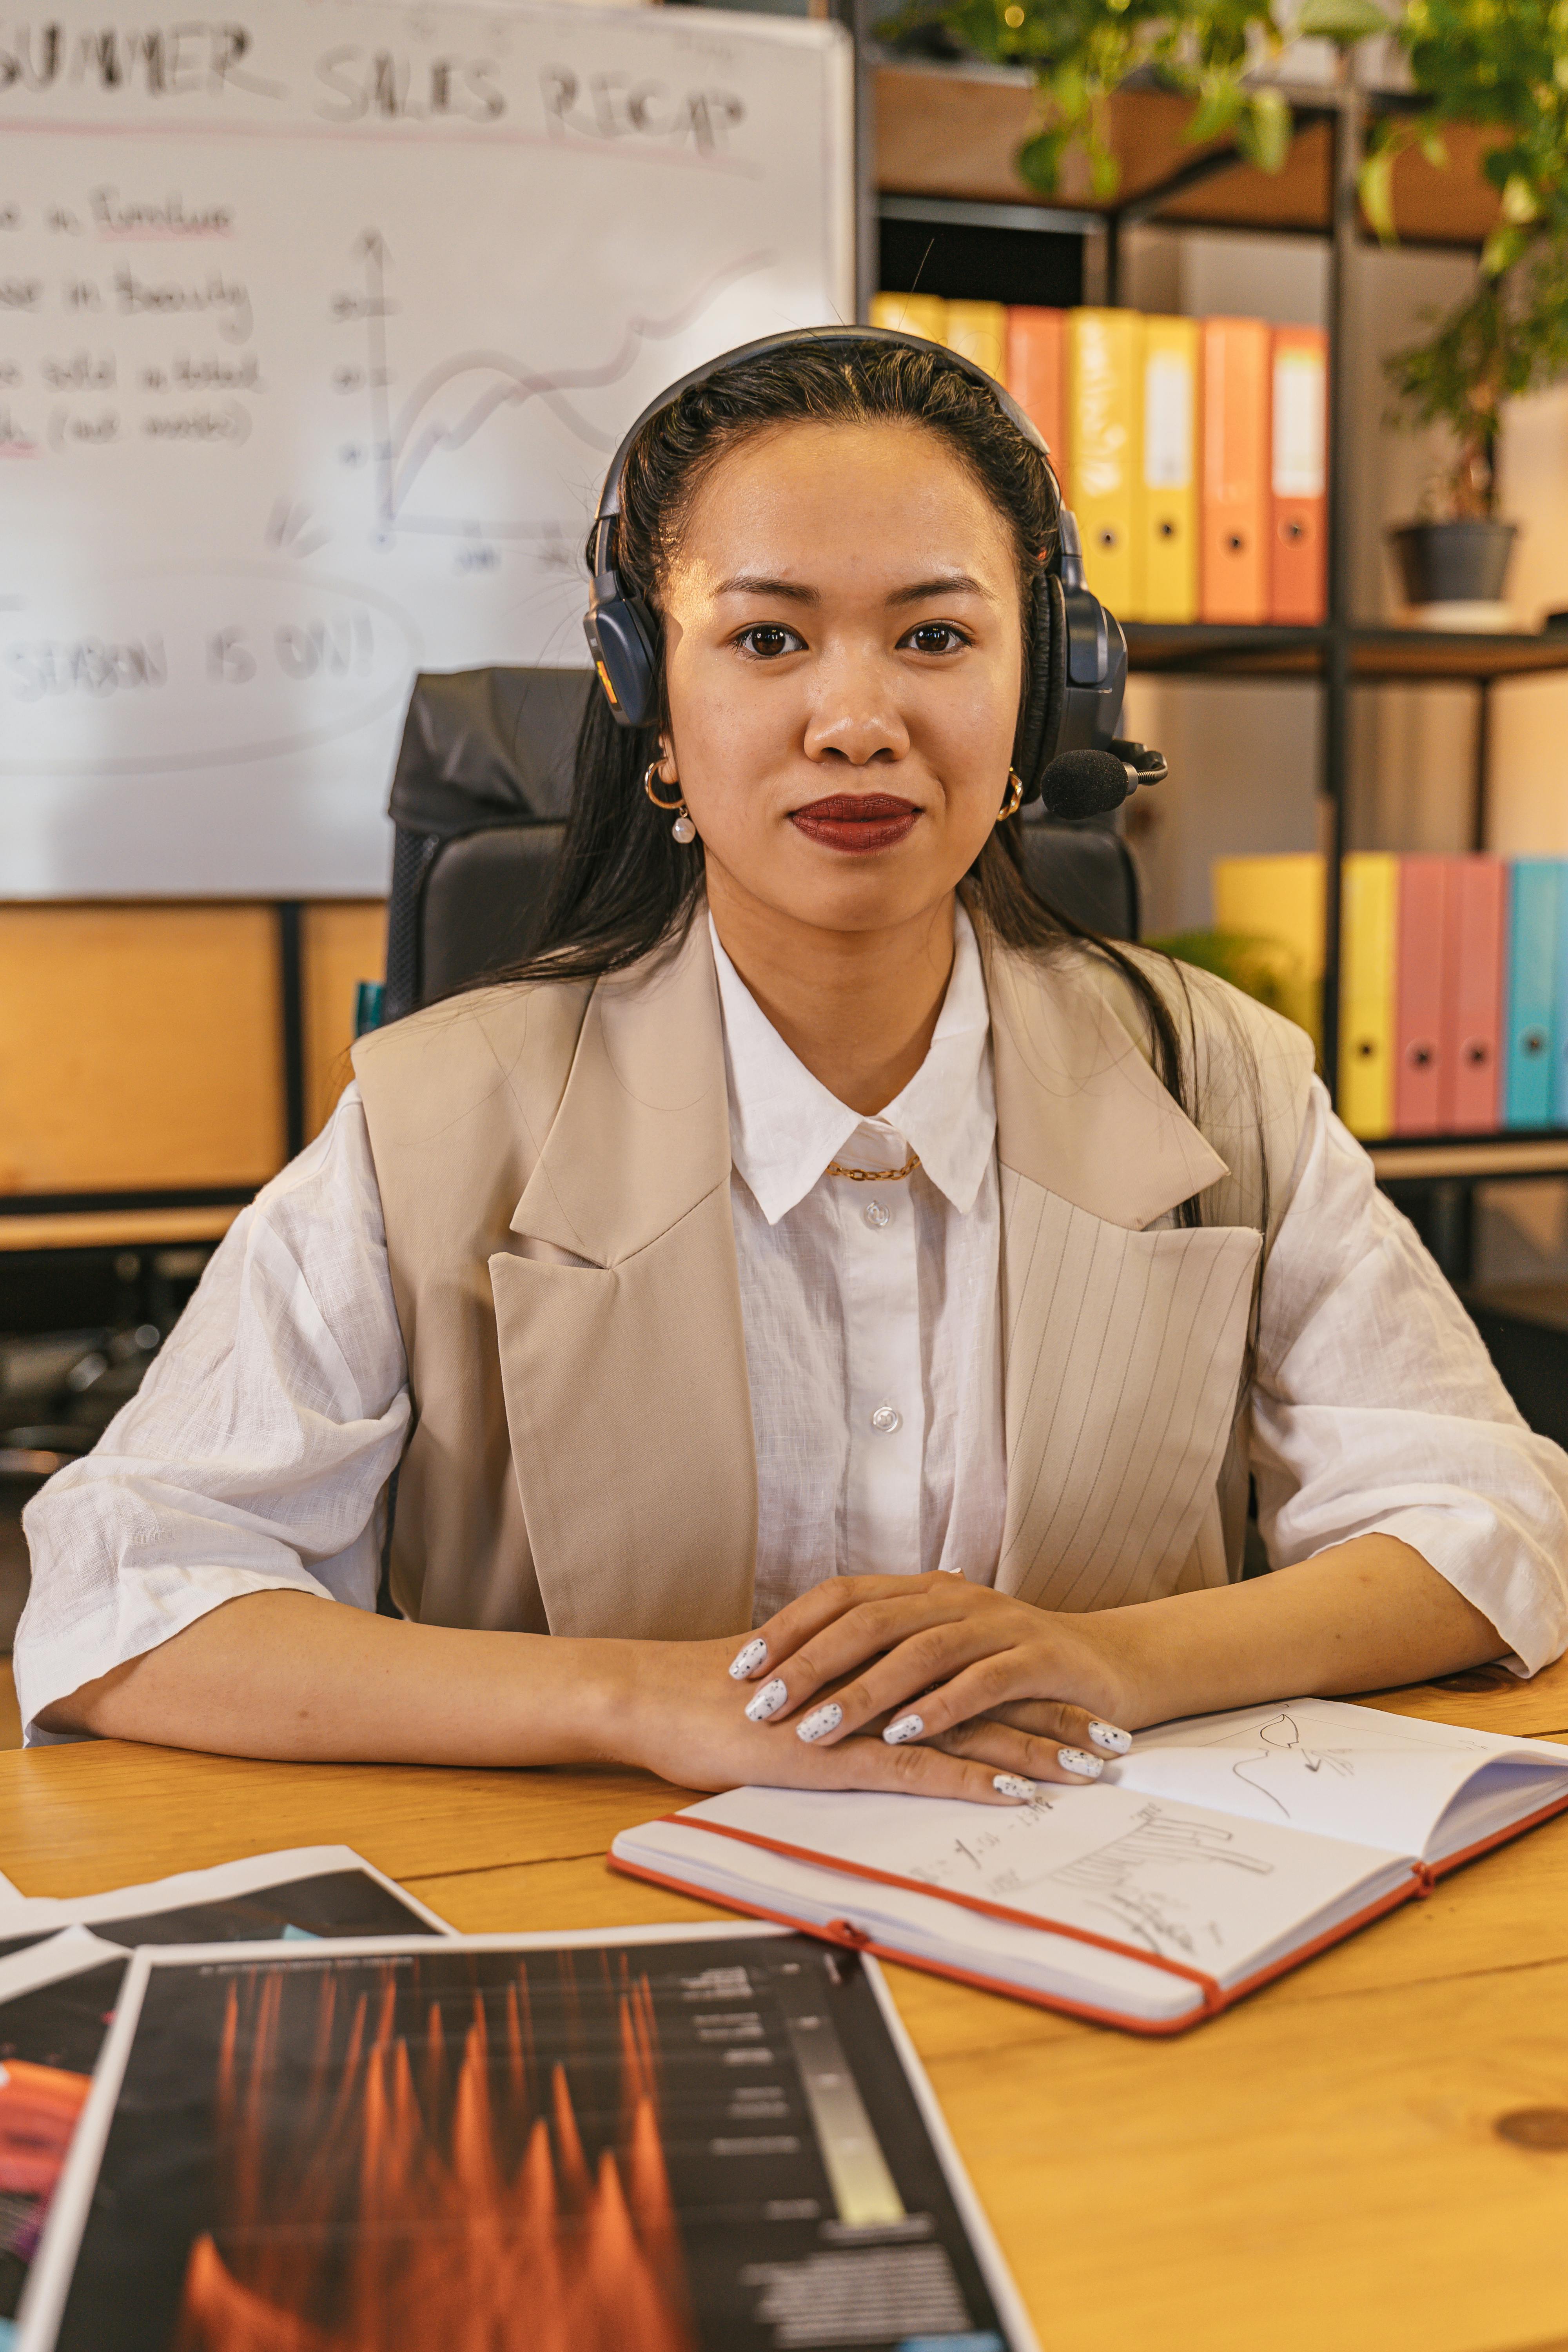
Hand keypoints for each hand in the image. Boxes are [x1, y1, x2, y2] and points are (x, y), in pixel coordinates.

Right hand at [608, 1634, 1060, 1804]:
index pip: (974, 1669)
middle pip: (987, 1694)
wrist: (664, 1699)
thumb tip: (907, 1655)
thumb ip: (860, 1662)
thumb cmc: (727, 1695)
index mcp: (878, 1654)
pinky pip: (917, 1769)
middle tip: (1117, 1741)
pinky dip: (970, 1781)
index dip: (1034, 1689)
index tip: (1088, 1708)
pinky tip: (1015, 1795)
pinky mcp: (838, 1752)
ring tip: (1090, 1770)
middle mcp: (881, 1674)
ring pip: (966, 1731)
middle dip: (1056, 1718)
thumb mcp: (805, 1667)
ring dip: (1033, 1752)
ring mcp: (862, 1713)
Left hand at [723, 1575, 1139, 1787]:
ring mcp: (999, 1625)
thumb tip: (800, 1676)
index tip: (741, 1666)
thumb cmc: (1011, 1669)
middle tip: (762, 1704)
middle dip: (809, 1664)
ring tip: (817, 1728)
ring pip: (919, 1651)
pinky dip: (940, 1708)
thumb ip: (886, 1656)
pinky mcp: (1038, 1660)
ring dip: (864, 1693)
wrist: (1110, 1666)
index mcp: (924, 1590)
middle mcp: (955, 1597)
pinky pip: (981, 1682)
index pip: (841, 1595)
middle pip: (869, 1619)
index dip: (790, 1627)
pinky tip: (905, 1735)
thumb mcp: (941, 1653)